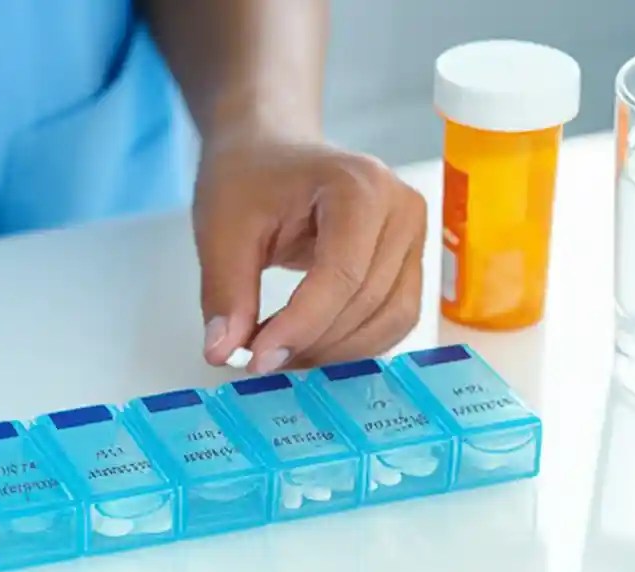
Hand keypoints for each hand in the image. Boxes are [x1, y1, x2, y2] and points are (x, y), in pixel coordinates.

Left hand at [194, 135, 427, 371]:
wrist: (268, 149)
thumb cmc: (248, 176)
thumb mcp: (220, 229)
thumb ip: (225, 292)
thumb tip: (221, 353)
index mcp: (359, 185)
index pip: (341, 274)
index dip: (301, 326)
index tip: (257, 360)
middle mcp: (401, 207)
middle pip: (367, 301)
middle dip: (311, 342)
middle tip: (257, 360)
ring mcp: (413, 234)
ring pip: (389, 320)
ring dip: (334, 351)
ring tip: (278, 351)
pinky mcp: (410, 260)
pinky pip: (393, 319)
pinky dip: (351, 344)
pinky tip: (306, 344)